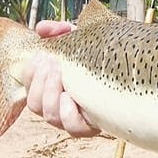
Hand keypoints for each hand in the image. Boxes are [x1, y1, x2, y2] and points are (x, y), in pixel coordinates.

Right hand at [22, 20, 101, 136]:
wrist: (129, 70)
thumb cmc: (99, 56)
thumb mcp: (80, 39)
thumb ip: (59, 31)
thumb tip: (42, 28)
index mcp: (51, 88)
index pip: (29, 89)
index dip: (29, 75)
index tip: (40, 56)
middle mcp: (59, 107)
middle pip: (35, 105)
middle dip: (39, 83)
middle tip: (52, 63)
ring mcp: (74, 119)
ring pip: (50, 117)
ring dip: (50, 95)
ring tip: (60, 74)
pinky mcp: (91, 126)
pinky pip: (73, 129)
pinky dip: (68, 114)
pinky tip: (70, 98)